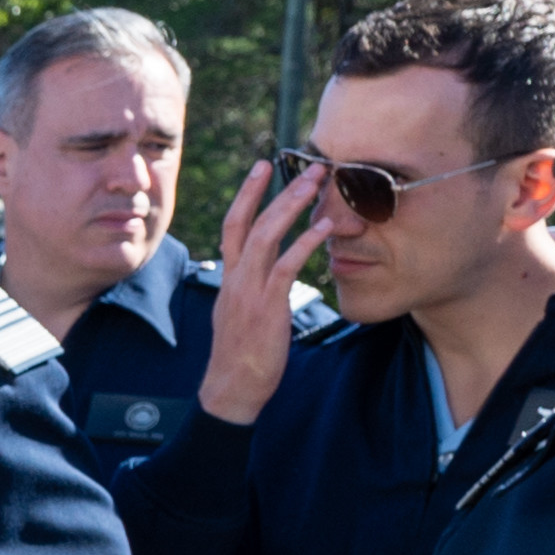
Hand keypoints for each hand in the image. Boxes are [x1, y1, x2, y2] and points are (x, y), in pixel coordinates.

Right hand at [199, 159, 335, 425]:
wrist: (232, 388)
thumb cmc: (241, 356)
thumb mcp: (241, 314)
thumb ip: (251, 289)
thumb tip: (267, 276)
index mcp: (229, 278)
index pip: (233, 225)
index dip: (246, 194)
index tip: (261, 167)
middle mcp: (235, 278)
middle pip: (248, 221)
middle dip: (273, 189)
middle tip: (304, 165)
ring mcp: (249, 290)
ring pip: (266, 235)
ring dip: (291, 205)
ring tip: (317, 183)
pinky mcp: (267, 306)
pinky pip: (286, 266)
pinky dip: (305, 242)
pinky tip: (325, 227)